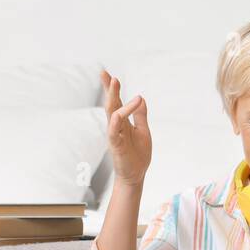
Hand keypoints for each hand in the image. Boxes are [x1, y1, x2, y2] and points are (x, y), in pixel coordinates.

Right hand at [101, 69, 151, 187]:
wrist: (136, 175)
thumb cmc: (138, 154)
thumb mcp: (143, 131)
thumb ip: (140, 116)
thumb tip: (141, 99)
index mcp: (123, 122)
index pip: (116, 102)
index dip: (111, 88)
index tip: (107, 74)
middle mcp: (117, 126)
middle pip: (111, 104)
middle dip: (109, 89)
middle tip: (107, 74)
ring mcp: (115, 135)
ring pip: (112, 113)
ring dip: (112, 97)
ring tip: (115, 83)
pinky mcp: (116, 145)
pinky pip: (113, 131)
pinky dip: (115, 121)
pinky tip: (117, 113)